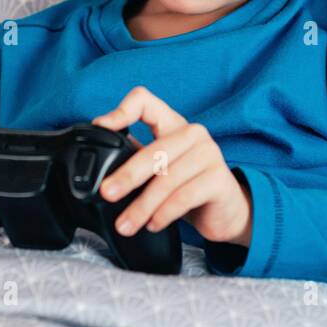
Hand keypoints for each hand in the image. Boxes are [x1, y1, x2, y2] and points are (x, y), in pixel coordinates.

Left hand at [91, 86, 251, 248]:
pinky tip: (153, 224)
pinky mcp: (219, 179)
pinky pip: (183, 197)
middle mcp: (194, 133)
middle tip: (107, 194)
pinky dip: (163, 214)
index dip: (121, 110)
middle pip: (154, 151)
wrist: (227, 212)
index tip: (101, 128)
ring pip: (167, 180)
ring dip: (142, 207)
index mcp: (173, 124)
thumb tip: (99, 164)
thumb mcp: (160, 169)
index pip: (145, 101)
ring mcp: (210, 154)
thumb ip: (135, 159)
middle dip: (127, 175)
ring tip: (127, 224)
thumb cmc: (188, 187)